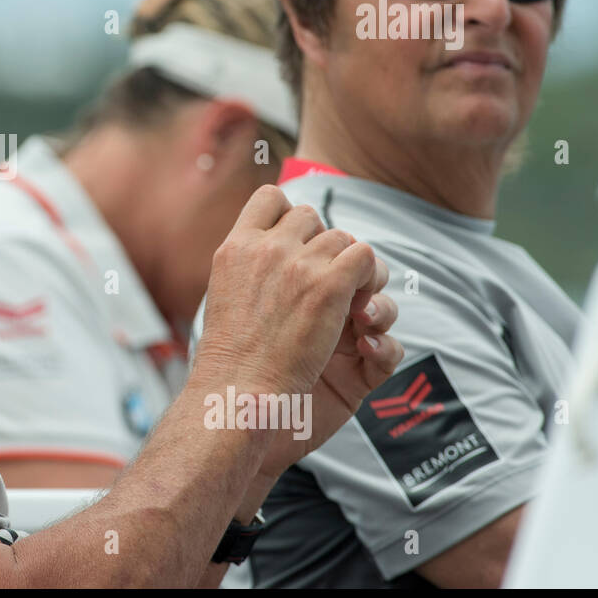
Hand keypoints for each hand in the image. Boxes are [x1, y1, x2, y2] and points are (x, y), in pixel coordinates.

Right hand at [193, 185, 402, 476]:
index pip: (269, 199)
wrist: (238, 397)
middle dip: (323, 247)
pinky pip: (367, 259)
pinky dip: (371, 287)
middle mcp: (266, 248)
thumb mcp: (225, 305)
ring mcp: (299, 264)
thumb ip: (252, 277)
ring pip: (345, 239)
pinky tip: (360, 323)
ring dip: (354, 272)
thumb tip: (285, 265)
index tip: (296, 250)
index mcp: (233, 250)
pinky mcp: (330, 286)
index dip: (290, 218)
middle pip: (311, 217)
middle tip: (325, 288)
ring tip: (348, 310)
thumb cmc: (230, 369)